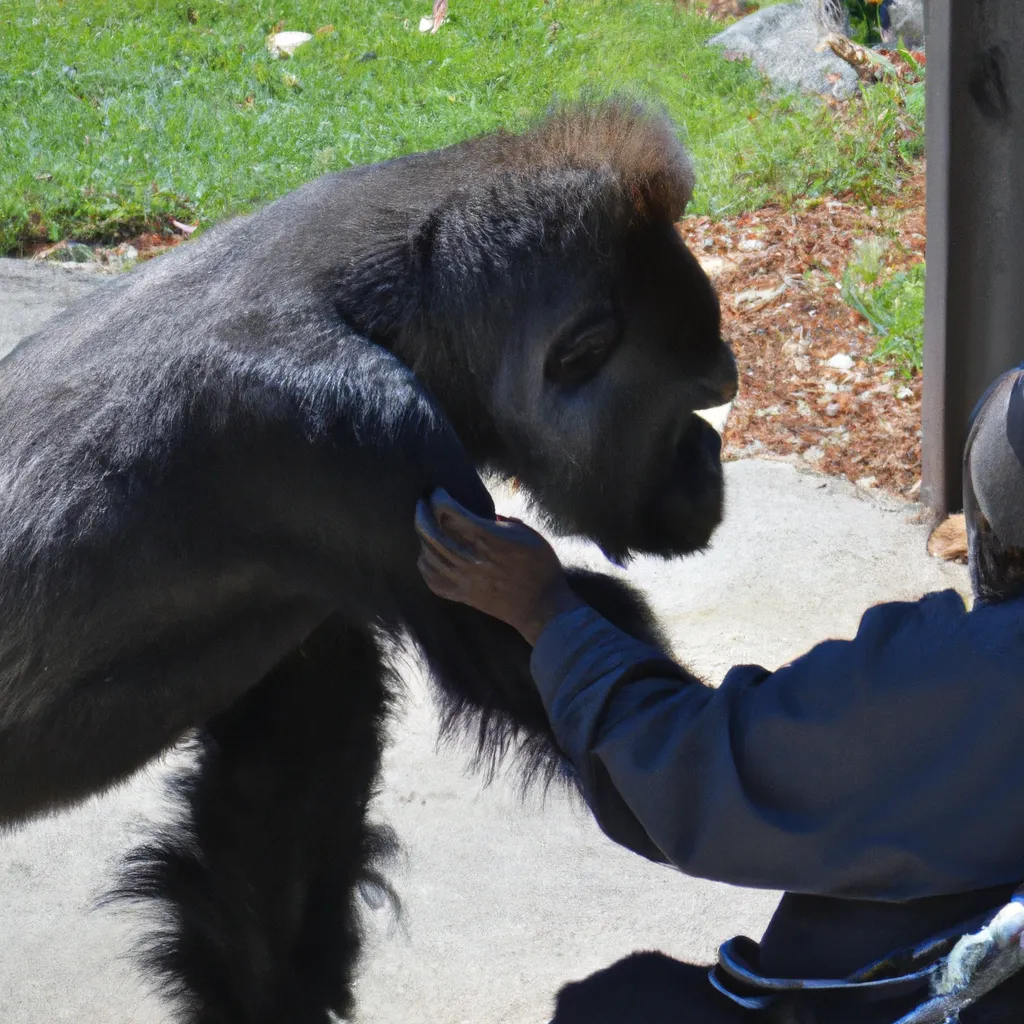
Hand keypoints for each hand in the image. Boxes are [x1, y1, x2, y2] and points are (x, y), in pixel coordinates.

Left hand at [415, 488, 584, 645]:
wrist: (542, 607)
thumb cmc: (541, 567)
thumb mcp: (528, 534)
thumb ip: (504, 521)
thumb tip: (488, 516)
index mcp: (485, 538)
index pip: (449, 512)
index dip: (439, 498)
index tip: (439, 492)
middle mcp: (468, 557)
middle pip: (430, 532)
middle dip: (421, 514)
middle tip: (421, 504)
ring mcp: (462, 579)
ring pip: (427, 556)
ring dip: (422, 539)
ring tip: (424, 529)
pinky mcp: (462, 596)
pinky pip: (433, 581)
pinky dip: (425, 567)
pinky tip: (426, 558)